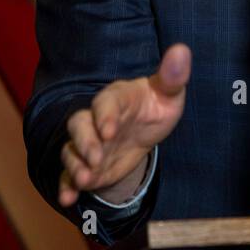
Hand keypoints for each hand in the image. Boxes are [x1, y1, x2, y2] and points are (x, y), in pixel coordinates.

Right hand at [57, 44, 190, 207]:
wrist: (145, 129)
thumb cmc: (155, 106)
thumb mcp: (168, 94)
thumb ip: (172, 76)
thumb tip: (182, 50)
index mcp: (116, 99)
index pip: (105, 103)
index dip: (105, 116)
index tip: (109, 131)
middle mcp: (96, 120)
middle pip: (79, 125)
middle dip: (84, 142)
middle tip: (94, 159)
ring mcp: (89, 143)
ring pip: (71, 150)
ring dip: (74, 165)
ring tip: (84, 180)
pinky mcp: (86, 164)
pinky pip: (69, 174)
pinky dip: (67, 186)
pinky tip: (68, 199)